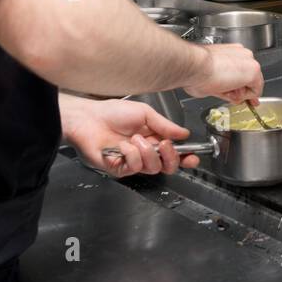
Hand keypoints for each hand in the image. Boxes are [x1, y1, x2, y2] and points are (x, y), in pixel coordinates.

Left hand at [60, 96, 198, 177]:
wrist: (89, 118)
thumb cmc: (112, 112)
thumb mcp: (145, 113)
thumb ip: (165, 125)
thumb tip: (184, 134)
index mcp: (154, 139)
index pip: (175, 154)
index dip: (186, 158)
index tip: (193, 157)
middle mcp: (145, 153)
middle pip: (168, 166)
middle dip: (171, 157)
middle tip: (165, 145)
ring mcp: (133, 162)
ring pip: (153, 168)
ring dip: (147, 152)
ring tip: (136, 138)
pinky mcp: (120, 169)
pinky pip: (135, 167)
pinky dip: (131, 154)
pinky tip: (123, 145)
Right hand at [183, 43, 263, 104]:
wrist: (194, 66)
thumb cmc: (195, 72)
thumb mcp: (210, 80)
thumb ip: (224, 85)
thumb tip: (229, 94)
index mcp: (230, 52)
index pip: (242, 71)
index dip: (242, 85)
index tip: (241, 93)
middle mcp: (242, 54)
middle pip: (248, 78)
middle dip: (241, 90)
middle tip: (229, 94)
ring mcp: (249, 61)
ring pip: (252, 84)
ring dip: (240, 92)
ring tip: (223, 89)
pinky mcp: (254, 71)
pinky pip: (256, 91)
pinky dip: (246, 96)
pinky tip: (231, 91)